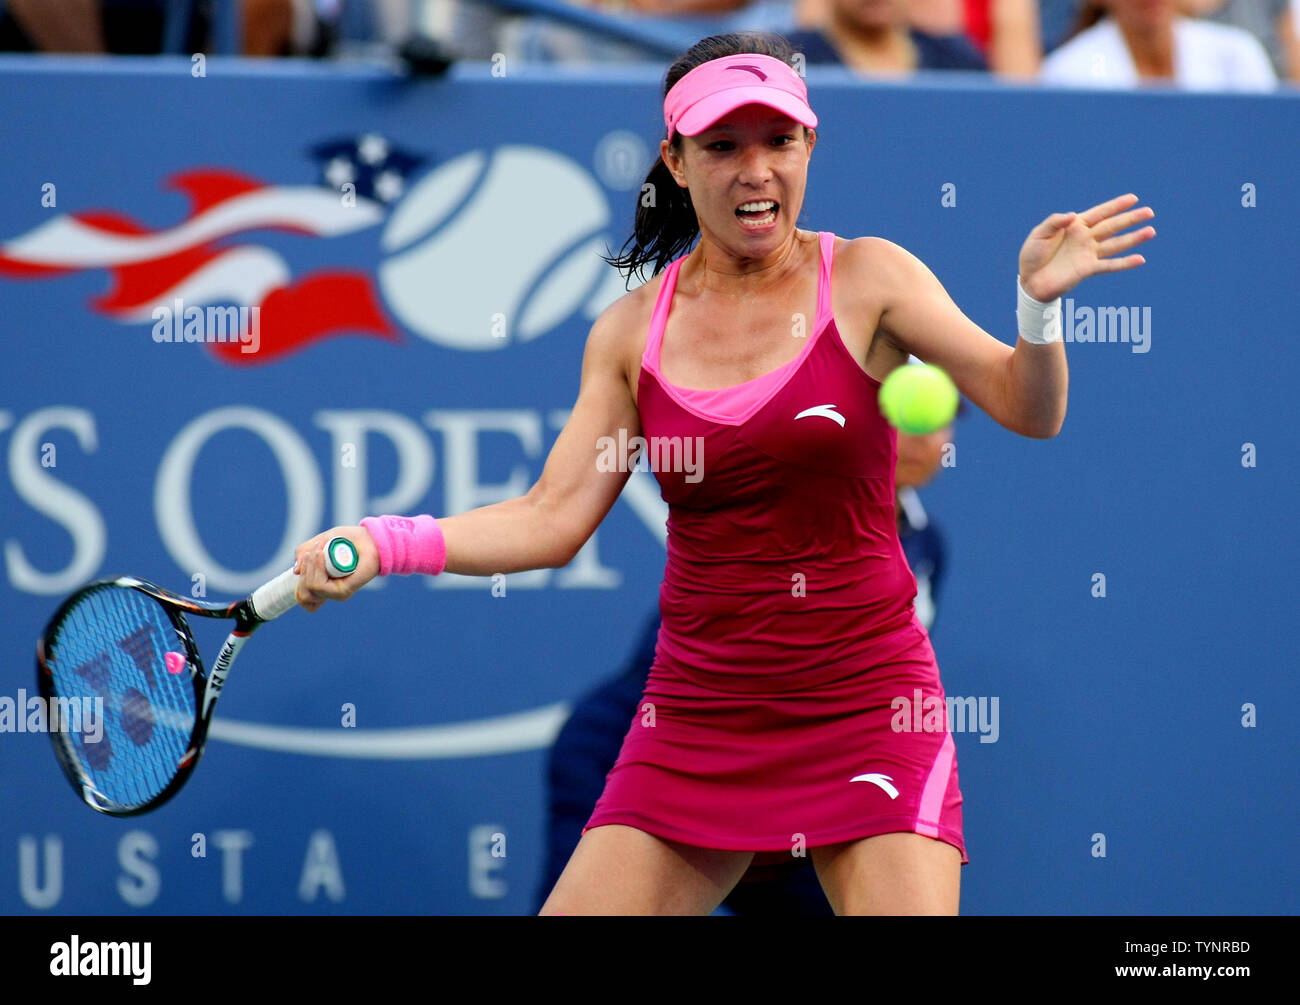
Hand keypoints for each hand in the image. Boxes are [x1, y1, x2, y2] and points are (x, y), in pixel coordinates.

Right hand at [292, 525, 379, 612]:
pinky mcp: (344, 591)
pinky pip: (319, 585)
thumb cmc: (346, 540)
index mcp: (324, 585)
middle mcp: (330, 593)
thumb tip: (295, 571)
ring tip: (319, 550)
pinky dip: (316, 569)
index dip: (298, 584)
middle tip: (315, 551)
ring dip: (310, 567)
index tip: (305, 561)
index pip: (303, 598)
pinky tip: (322, 555)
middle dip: (304, 570)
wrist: (369, 539)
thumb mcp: (320, 542)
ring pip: (310, 588)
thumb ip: (304, 553)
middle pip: (303, 594)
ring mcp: (337, 593)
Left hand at [1018, 193, 1154, 301]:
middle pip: (1112, 226)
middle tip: (1149, 212)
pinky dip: (1124, 263)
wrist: (1029, 281)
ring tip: (1151, 231)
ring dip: (1133, 238)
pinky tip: (1140, 259)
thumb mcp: (1039, 234)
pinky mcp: (1088, 269)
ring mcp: (1088, 254)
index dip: (1116, 206)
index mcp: (1075, 226)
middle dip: (1130, 219)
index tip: (1133, 198)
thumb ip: (1055, 222)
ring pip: (1115, 244)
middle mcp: (1085, 238)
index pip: (1099, 213)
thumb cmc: (1032, 255)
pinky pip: (1109, 265)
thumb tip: (1073, 215)